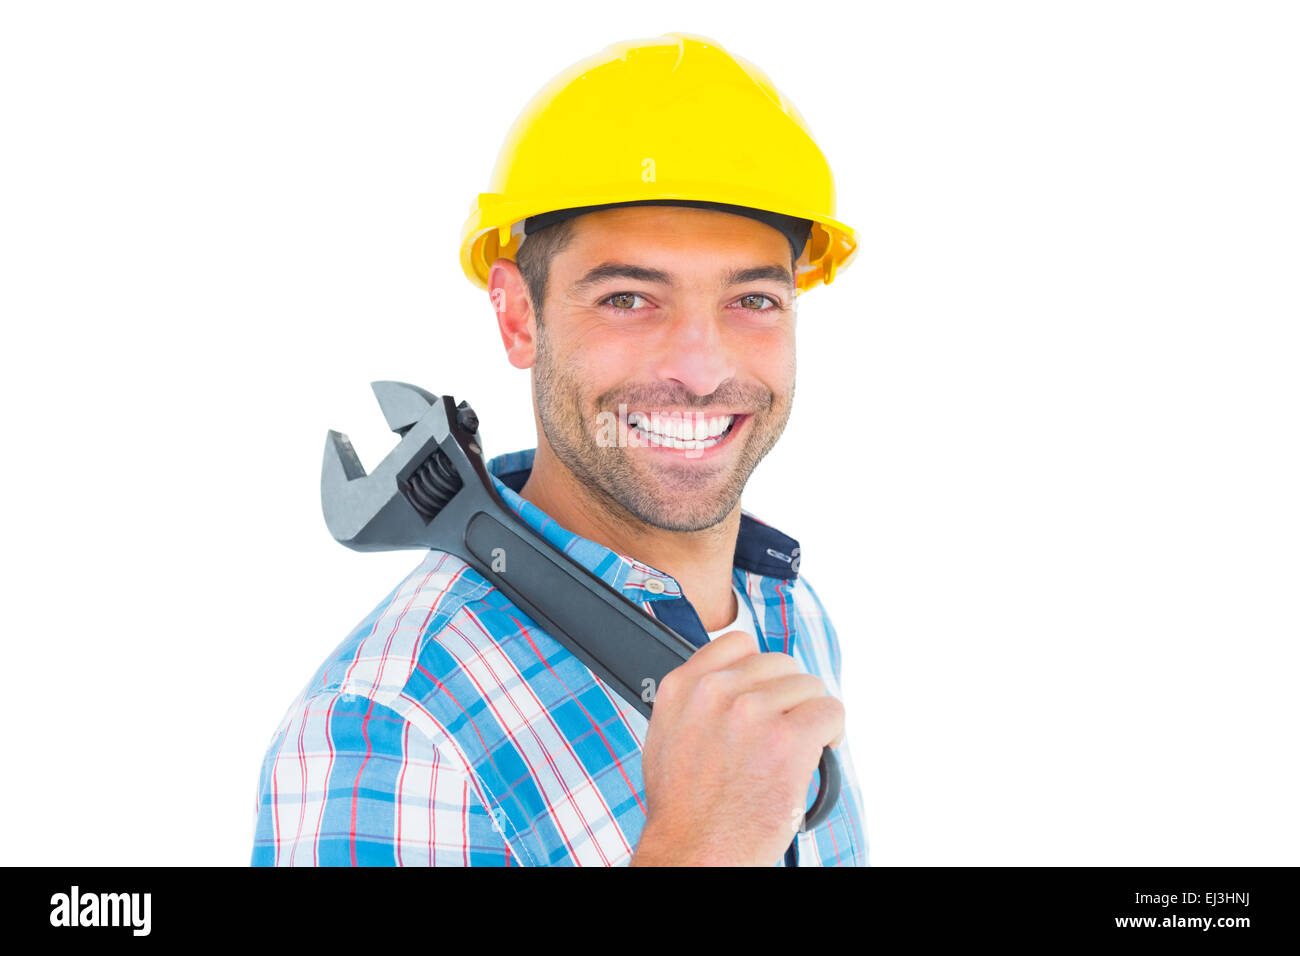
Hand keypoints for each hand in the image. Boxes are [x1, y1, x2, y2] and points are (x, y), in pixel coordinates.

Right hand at [629, 628, 843, 865]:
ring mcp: (752, 713)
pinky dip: (832, 730)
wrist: (693, 850)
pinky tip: (818, 749)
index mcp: (684, 687)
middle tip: (784, 728)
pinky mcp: (788, 740)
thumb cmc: (683, 807)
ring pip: (809, 686)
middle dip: (788, 696)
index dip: (759, 672)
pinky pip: (829, 711)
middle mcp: (717, 692)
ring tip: (799, 744)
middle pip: (780, 664)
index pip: (738, 644)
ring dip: (810, 714)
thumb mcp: (666, 736)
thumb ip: (695, 700)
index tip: (765, 693)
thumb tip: (729, 683)